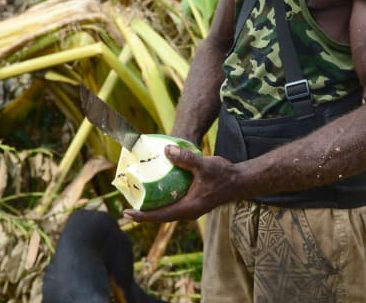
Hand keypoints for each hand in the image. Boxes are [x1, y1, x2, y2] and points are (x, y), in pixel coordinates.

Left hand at [124, 146, 238, 222]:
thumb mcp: (204, 165)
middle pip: (161, 216)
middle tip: (126, 208)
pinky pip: (173, 205)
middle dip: (144, 213)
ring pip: (167, 211)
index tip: (127, 213)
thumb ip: (186, 158)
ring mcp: (191, 208)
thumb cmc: (223, 175)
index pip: (160, 215)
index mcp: (188, 208)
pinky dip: (162, 201)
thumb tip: (167, 149)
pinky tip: (157, 191)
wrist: (239, 181)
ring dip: (152, 208)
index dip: (143, 215)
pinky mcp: (193, 203)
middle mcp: (188, 212)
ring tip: (138, 201)